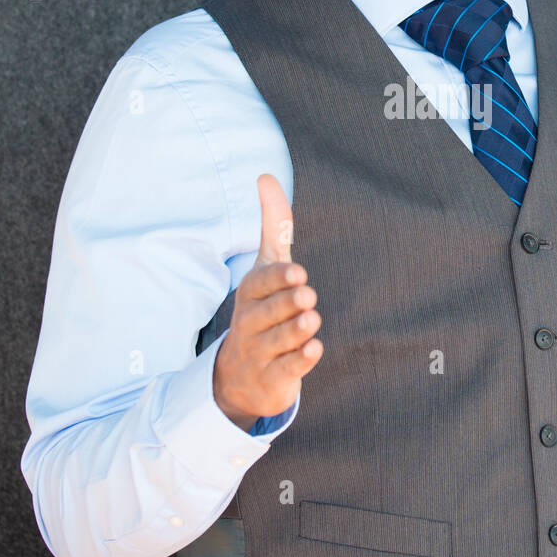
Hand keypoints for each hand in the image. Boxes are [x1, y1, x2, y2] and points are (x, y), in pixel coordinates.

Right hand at [212, 173, 322, 430]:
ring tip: (312, 320)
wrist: (242, 374)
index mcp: (250, 294)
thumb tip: (265, 176)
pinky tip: (314, 350)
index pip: (259, 284)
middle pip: (266, 313)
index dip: (277, 278)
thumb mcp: (268, 266)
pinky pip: (285, 371)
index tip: (296, 272)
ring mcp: (258, 353)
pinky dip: (299, 361)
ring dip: (294, 331)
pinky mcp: (272, 380)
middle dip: (286, 304)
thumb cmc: (263, 307)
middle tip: (307, 295)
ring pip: (276, 342)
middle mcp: (250, 323)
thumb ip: (274, 225)